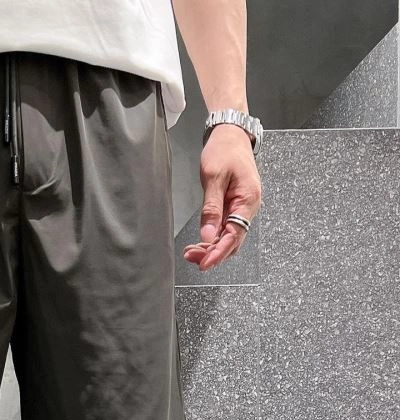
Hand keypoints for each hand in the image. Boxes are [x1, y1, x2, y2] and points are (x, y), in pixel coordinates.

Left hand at [183, 123, 261, 270]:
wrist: (231, 133)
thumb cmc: (224, 150)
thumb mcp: (214, 177)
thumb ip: (211, 208)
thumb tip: (208, 235)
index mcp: (248, 200)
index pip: (234, 235)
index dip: (219, 252)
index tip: (204, 263)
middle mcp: (249, 207)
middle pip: (233, 240)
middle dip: (213, 253)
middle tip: (191, 257)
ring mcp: (242, 207)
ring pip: (229, 237)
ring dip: (212, 247)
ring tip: (191, 252)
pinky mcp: (234, 206)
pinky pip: (226, 228)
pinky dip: (213, 237)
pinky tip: (200, 241)